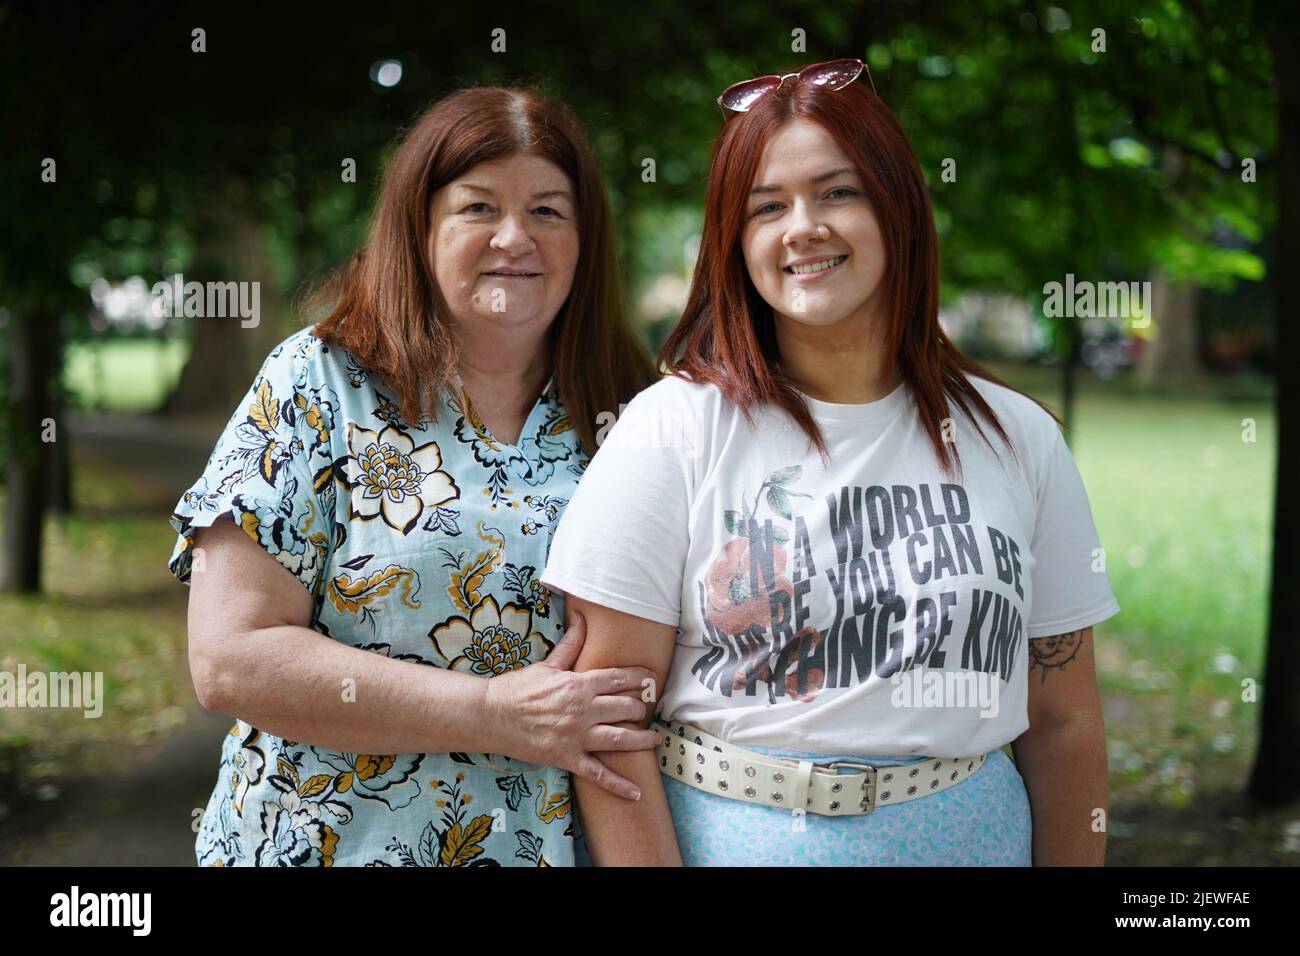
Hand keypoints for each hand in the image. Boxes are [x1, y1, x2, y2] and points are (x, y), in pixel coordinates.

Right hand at [484, 610, 660, 799]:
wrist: (491, 716)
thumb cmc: (517, 688)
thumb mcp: (547, 664)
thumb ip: (570, 644)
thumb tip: (581, 617)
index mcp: (578, 684)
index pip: (618, 678)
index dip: (639, 678)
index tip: (652, 678)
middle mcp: (583, 710)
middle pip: (626, 708)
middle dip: (640, 708)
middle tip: (647, 709)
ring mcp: (577, 736)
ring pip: (621, 739)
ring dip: (642, 740)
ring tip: (654, 740)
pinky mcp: (567, 758)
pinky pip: (598, 774)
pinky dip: (618, 785)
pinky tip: (636, 793)